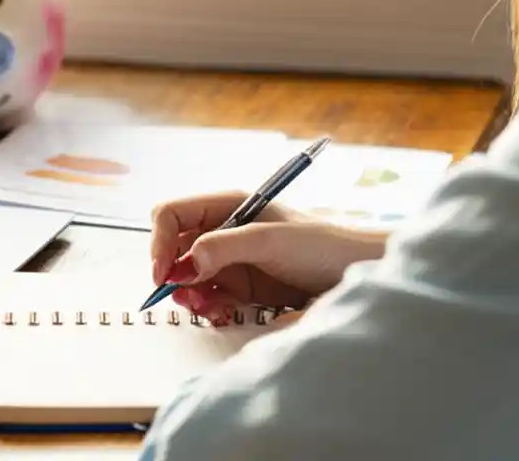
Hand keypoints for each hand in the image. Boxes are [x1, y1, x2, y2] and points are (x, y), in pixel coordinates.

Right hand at [150, 191, 388, 325]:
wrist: (357, 272)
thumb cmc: (320, 244)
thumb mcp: (270, 241)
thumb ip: (225, 247)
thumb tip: (186, 261)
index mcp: (227, 205)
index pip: (172, 215)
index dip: (160, 241)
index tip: (163, 273)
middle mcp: (224, 230)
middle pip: (174, 249)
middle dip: (173, 273)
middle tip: (185, 296)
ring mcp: (232, 260)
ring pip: (188, 277)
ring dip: (189, 294)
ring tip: (206, 308)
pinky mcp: (242, 286)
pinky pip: (209, 296)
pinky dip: (207, 307)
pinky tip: (219, 312)